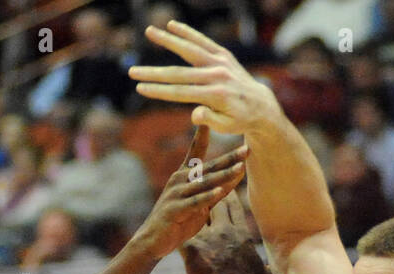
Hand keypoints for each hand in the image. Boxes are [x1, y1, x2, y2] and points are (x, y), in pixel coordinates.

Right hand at [129, 21, 283, 136]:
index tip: (140, 88)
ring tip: (149, 31)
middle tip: (131, 71)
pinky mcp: (224, 55)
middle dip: (154, 72)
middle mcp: (218, 76)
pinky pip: (203, 42)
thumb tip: (194, 114)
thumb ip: (211, 120)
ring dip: (169, 40)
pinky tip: (172, 25)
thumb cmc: (240, 120)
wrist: (261, 106)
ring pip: (190, 49)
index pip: (181, 92)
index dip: (159, 91)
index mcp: (216, 96)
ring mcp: (221, 63)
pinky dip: (189, 33)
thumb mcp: (228, 127)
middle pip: (179, 73)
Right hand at [131, 125, 247, 260]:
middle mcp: (179, 180)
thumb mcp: (200, 203)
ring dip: (223, 175)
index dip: (203, 135)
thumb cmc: (178, 220)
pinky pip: (194, 202)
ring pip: (204, 183)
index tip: (212, 119)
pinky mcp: (175, 209)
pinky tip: (219, 191)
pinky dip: (207, 197)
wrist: (153, 240)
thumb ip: (215, 189)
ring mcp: (176, 194)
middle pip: (208, 167)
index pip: (196, 152)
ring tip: (240, 168)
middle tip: (246, 148)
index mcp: (183, 175)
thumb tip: (235, 175)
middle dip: (229, 158)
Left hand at [180, 189, 274, 273]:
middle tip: (201, 185)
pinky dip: (176, 225)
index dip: (229, 197)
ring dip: (191, 207)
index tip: (225, 189)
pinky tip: (168, 220)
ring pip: (197, 213)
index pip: (235, 209)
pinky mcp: (192, 248)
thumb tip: (277, 269)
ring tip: (184, 199)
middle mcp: (225, 231)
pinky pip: (181, 231)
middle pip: (215, 203)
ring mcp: (208, 238)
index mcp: (241, 236)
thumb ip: (270, 270)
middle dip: (209, 193)